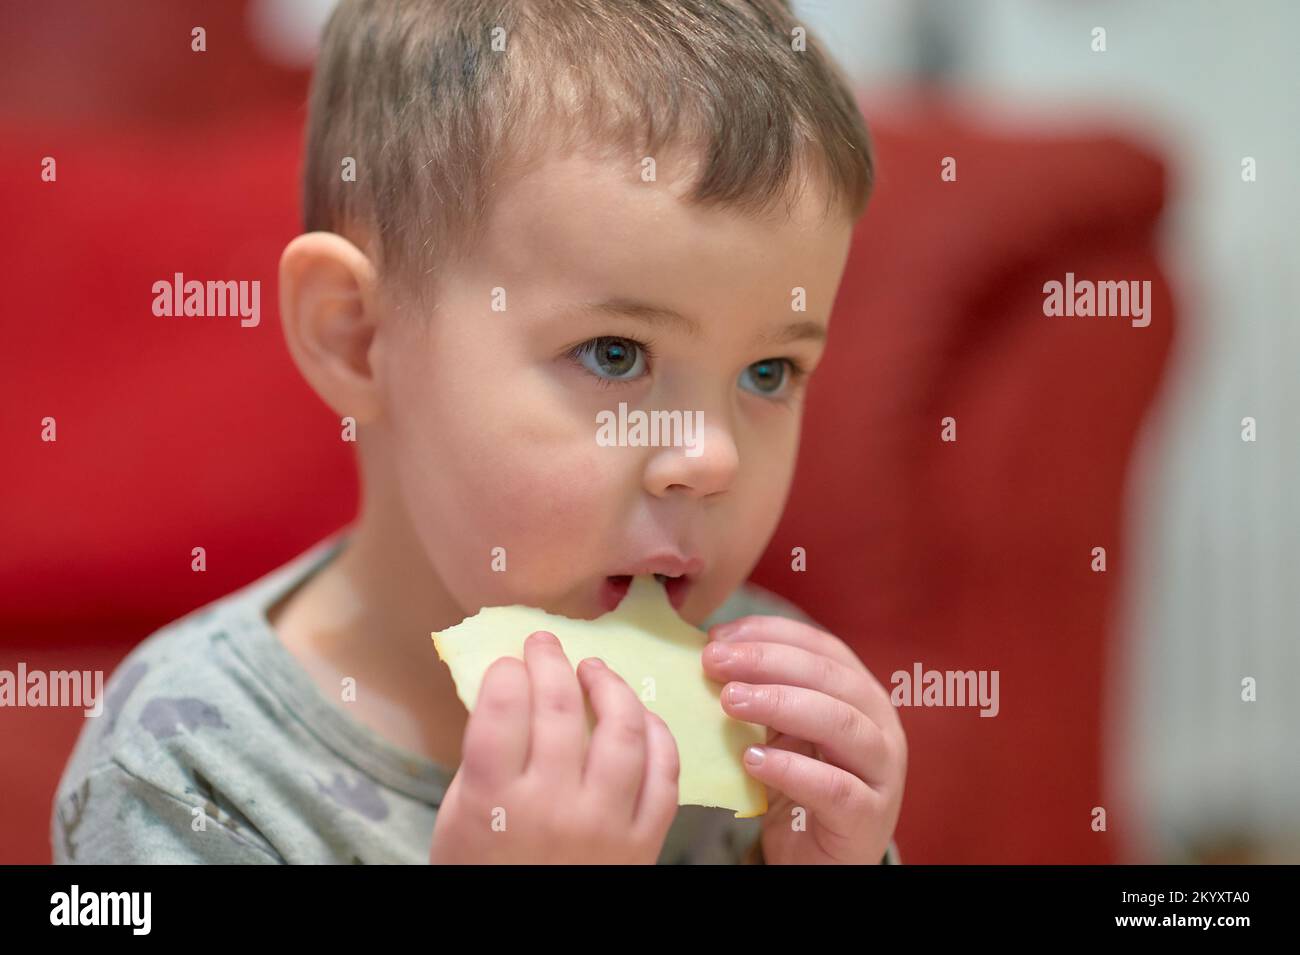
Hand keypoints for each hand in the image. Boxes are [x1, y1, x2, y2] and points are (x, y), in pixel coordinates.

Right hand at [430, 630, 679, 863]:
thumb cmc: (484, 871)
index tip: (507, 663)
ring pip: (622, 731)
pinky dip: (657, 736)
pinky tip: (640, 716)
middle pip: (557, 708)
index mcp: (493, 799)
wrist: (528, 944)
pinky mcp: (644, 843)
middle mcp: (550, 806)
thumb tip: (507, 690)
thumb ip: (483, 758)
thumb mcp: (459, 819)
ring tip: (594, 671)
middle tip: (545, 643)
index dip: (505, 672)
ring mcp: (604, 824)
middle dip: (550, 661)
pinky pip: (664, 774)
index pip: (500, 708)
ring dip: (609, 687)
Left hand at [702, 615, 905, 864]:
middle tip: (715, 662)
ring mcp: (881, 771)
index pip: (821, 647)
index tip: (718, 636)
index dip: (770, 634)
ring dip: (781, 704)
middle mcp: (880, 724)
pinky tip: (752, 760)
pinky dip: (792, 770)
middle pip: (830, 678)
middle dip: (768, 662)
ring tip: (731, 702)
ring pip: (840, 724)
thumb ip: (763, 695)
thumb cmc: (800, 786)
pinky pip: (835, 788)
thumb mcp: (783, 731)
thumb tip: (710, 653)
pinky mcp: (869, 816)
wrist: (821, 861)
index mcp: (861, 693)